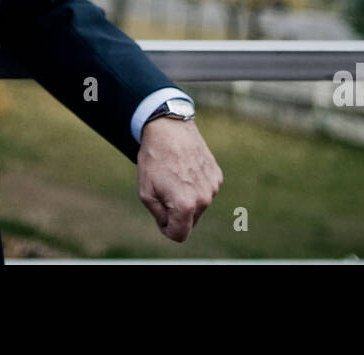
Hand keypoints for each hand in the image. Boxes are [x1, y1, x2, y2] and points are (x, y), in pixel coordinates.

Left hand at [137, 118, 222, 241]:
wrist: (169, 128)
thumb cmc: (153, 160)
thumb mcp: (146, 192)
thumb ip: (159, 216)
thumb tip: (171, 227)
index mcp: (185, 205)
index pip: (179, 235)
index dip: (166, 229)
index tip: (160, 215)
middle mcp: (204, 198)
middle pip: (189, 221)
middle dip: (176, 212)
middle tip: (164, 189)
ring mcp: (213, 186)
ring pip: (198, 206)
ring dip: (186, 198)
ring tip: (175, 176)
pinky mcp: (217, 176)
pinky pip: (205, 191)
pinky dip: (195, 187)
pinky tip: (185, 170)